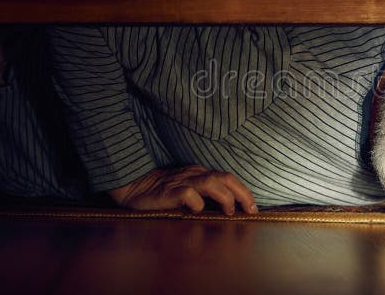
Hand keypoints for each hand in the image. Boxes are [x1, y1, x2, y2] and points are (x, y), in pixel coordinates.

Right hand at [107, 165, 257, 214]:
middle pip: (225, 177)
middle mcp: (194, 174)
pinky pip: (188, 193)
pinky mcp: (168, 191)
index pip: (228, 178)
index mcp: (200, 174)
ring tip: (230, 211)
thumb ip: (203, 196)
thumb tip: (226, 210)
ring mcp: (182, 181)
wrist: (132, 185)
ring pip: (212, 182)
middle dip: (242, 193)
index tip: (253, 207)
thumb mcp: (186, 191)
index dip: (243, 191)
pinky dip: (197, 202)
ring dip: (225, 197)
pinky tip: (198, 211)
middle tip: (252, 209)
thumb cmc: (161, 192)